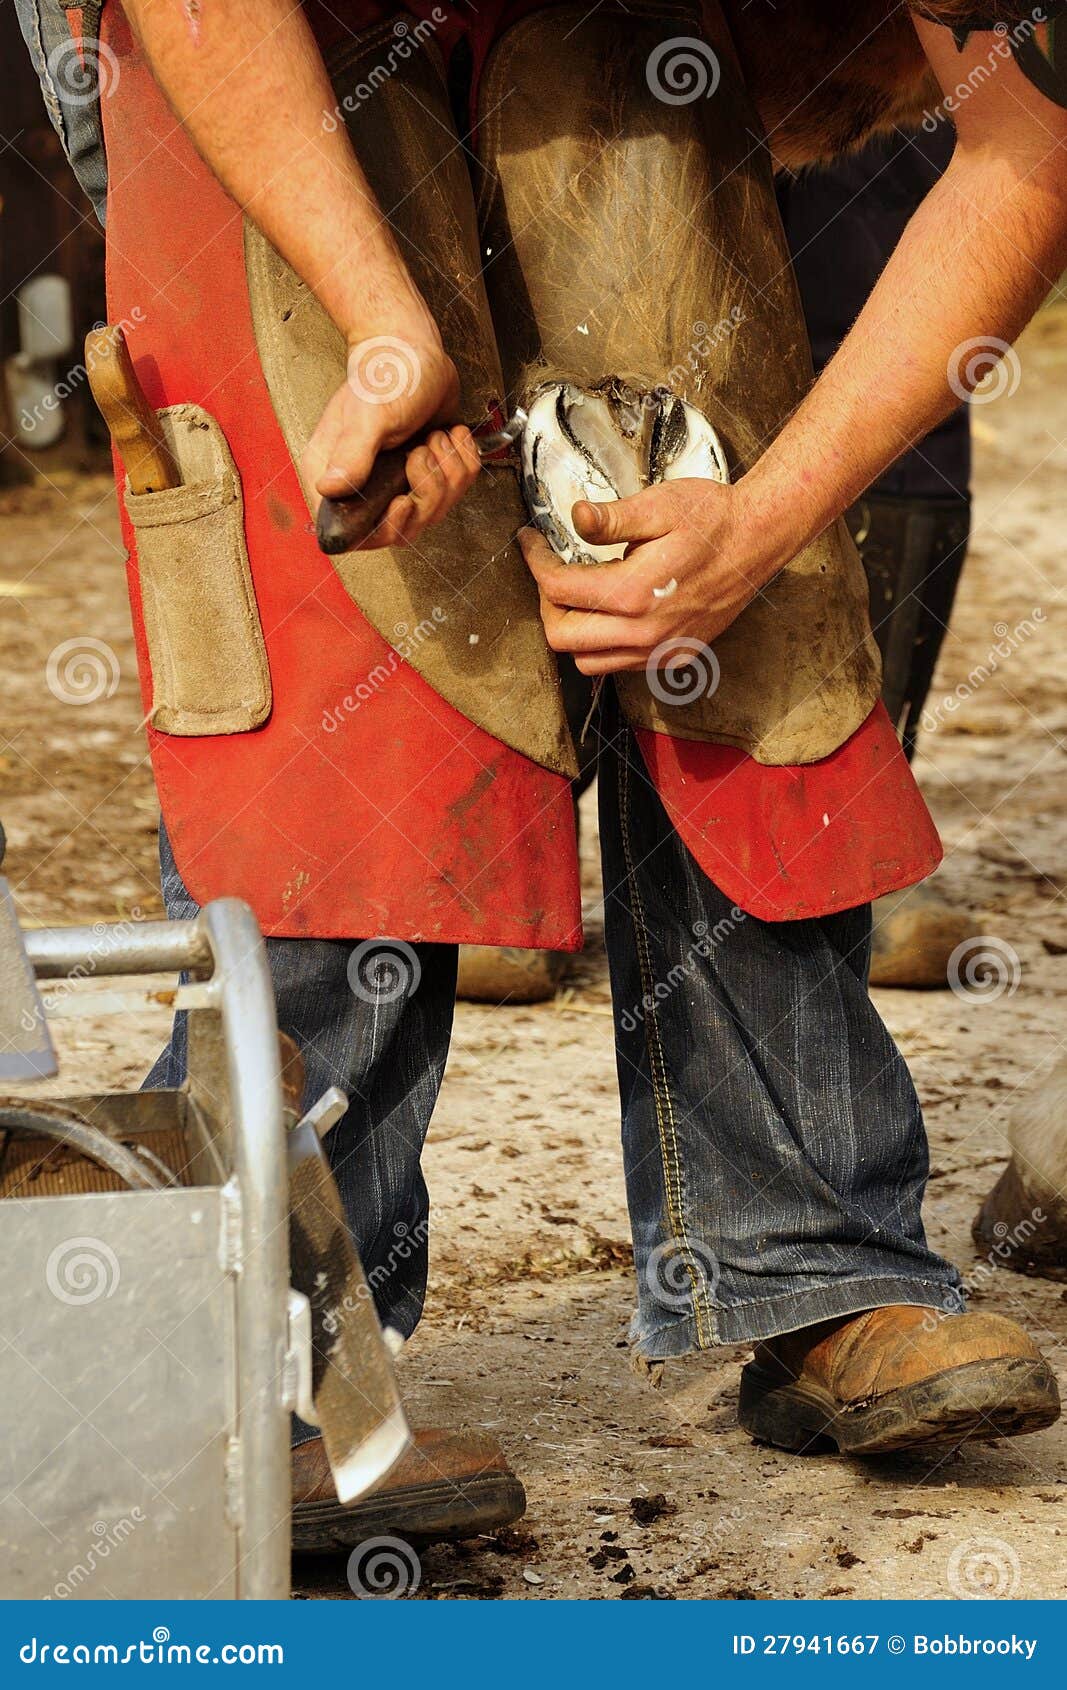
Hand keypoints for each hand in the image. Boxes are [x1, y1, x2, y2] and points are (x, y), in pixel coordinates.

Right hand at [301, 319, 480, 548]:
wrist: (414, 351)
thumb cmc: (385, 375)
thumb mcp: (369, 414)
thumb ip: (351, 454)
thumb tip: (329, 489)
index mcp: (338, 475)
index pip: (355, 531)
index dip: (384, 529)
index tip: (405, 501)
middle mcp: (365, 485)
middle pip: (404, 527)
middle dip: (427, 492)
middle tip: (424, 451)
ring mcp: (398, 482)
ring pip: (433, 510)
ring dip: (447, 474)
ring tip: (436, 437)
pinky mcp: (427, 474)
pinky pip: (455, 491)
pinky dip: (463, 463)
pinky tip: (452, 435)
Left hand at [520, 478, 782, 675]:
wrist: (758, 541)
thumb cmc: (711, 519)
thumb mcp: (659, 505)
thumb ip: (612, 517)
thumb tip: (576, 517)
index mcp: (634, 593)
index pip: (558, 589)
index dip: (536, 563)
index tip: (531, 543)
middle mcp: (644, 632)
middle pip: (563, 637)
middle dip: (547, 603)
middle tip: (551, 572)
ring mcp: (660, 650)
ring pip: (587, 662)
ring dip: (572, 631)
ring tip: (578, 595)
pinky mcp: (673, 657)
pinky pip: (619, 666)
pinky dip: (602, 646)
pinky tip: (609, 613)